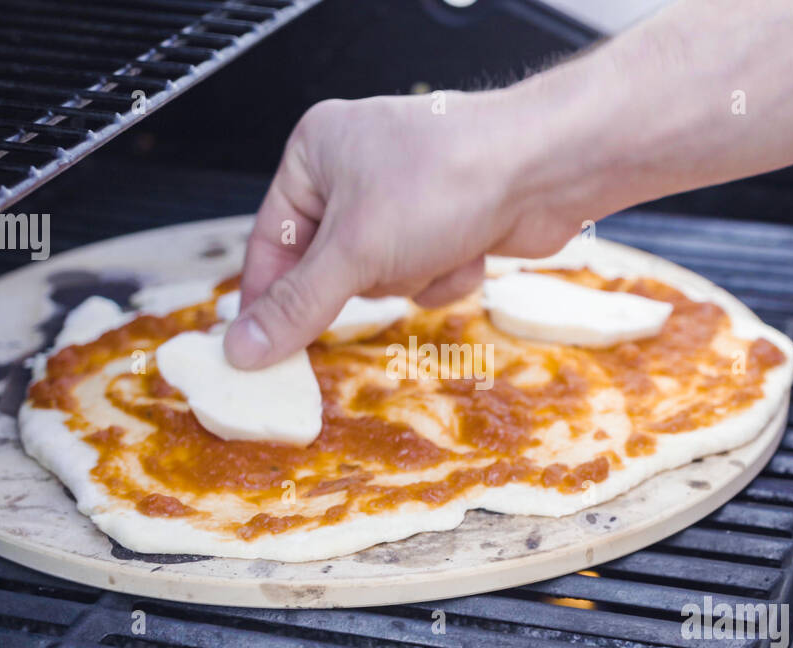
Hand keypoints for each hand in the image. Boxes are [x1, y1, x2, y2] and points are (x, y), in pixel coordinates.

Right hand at [223, 91, 579, 368]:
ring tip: (437, 243)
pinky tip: (468, 247)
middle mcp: (355, 169)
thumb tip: (245, 346)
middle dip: (369, 276)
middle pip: (329, 267)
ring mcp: (405, 196)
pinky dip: (445, 273)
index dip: (269, 298)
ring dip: (412, 276)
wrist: (547, 169)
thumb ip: (297, 305)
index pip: (269, 241)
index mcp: (316, 153)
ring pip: (381, 278)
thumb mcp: (355, 252)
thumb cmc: (450, 177)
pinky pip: (423, 274)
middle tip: (384, 265)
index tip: (261, 349)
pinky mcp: (446, 221)